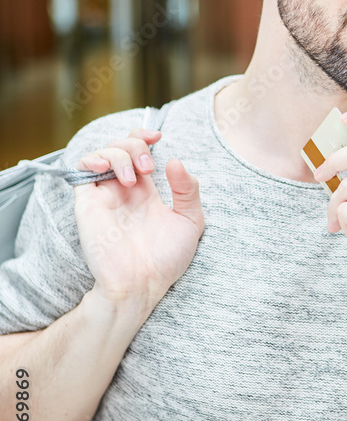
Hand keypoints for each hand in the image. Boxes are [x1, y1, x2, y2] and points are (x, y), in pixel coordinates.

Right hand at [74, 127, 204, 313]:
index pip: (138, 151)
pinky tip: (110, 170)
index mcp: (145, 192)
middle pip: (121, 145)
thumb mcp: (190, 221)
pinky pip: (82, 168)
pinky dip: (94, 158)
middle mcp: (123, 190)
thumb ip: (188, 190)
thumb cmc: (166, 260)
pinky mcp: (88, 202)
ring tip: (135, 179)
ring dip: (121, 154)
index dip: (144, 136)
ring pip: (102, 152)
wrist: (142, 285)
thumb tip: (175, 161)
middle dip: (136, 145)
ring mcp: (105, 194)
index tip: (158, 136)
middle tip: (149, 168)